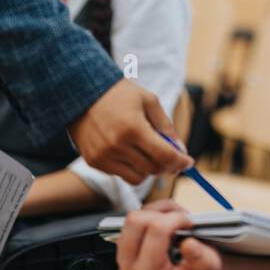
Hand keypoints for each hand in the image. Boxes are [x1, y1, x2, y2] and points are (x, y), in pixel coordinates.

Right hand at [68, 79, 191, 184]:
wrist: (81, 92)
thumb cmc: (119, 94)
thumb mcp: (149, 101)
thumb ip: (167, 127)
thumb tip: (180, 151)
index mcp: (133, 128)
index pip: (165, 156)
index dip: (180, 162)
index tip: (188, 162)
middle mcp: (117, 145)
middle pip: (153, 169)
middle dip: (167, 165)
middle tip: (171, 157)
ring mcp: (103, 156)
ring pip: (138, 178)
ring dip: (149, 169)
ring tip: (149, 153)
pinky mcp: (94, 161)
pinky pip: (121, 175)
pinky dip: (131, 168)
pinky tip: (130, 152)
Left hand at [115, 201, 221, 269]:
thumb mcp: (207, 264)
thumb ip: (198, 256)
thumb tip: (188, 245)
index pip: (156, 230)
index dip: (177, 219)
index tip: (189, 223)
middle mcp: (131, 266)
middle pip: (136, 220)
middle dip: (162, 215)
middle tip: (180, 221)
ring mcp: (124, 254)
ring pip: (135, 215)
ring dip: (159, 212)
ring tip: (175, 223)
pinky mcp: (124, 242)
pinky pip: (135, 215)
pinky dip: (154, 212)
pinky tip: (168, 222)